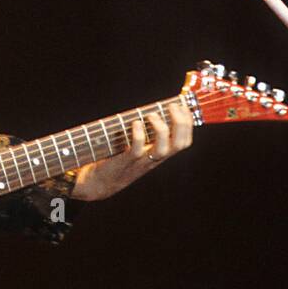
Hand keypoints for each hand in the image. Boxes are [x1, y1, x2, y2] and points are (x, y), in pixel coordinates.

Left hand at [71, 101, 193, 200]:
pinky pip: (137, 149)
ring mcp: (142, 161)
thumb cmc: (118, 158)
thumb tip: (154, 109)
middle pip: (179, 145)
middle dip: (181, 123)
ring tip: (151, 114)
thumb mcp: (138, 147)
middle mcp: (155, 159)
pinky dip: (138, 134)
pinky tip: (135, 123)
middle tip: (172, 106)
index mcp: (160, 154)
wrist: (99, 182)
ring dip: (161, 129)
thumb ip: (147, 133)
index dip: (188, 123)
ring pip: (163, 150)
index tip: (183, 106)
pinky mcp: (126, 161)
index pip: (184, 141)